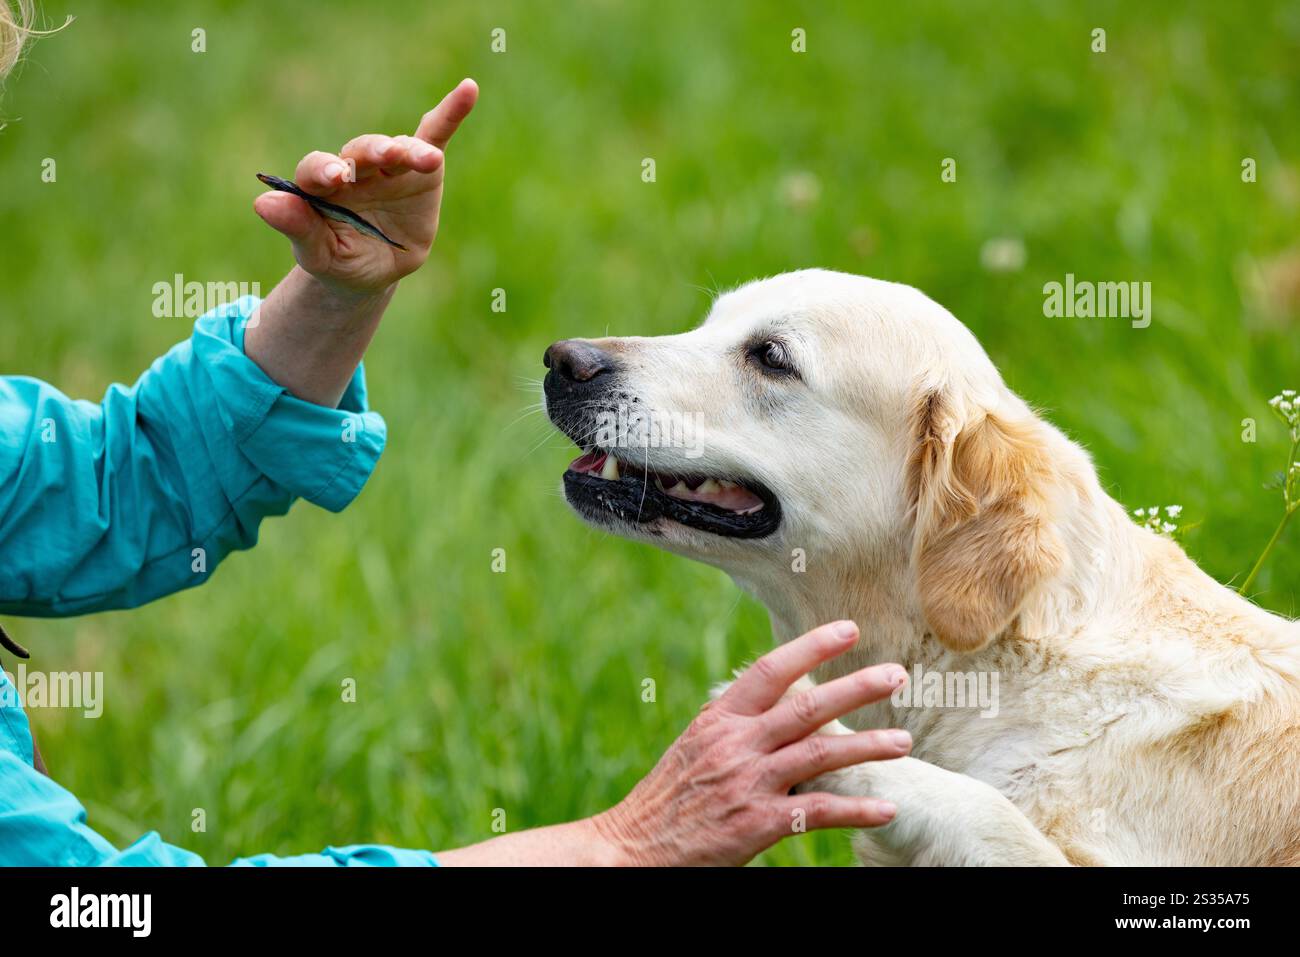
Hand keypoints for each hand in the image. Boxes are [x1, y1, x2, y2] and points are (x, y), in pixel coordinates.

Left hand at [253, 78, 477, 294]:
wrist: (369, 270)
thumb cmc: (340, 260)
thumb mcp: (320, 255)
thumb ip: (298, 229)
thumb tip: (262, 203)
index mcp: (322, 186)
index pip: (317, 169)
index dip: (325, 169)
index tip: (335, 178)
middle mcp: (354, 168)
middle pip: (360, 151)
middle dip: (372, 152)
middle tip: (382, 158)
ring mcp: (389, 167)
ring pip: (397, 148)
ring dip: (408, 149)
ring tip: (425, 159)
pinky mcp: (420, 170)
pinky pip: (435, 136)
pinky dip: (451, 113)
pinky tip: (468, 90)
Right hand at [591, 620, 910, 865]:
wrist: (632, 846)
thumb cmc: (668, 796)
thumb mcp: (695, 744)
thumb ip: (736, 722)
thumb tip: (778, 695)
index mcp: (719, 719)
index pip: (770, 671)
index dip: (812, 647)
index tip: (849, 630)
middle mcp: (736, 745)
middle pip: (807, 708)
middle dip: (857, 688)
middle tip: (897, 674)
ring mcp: (748, 784)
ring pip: (820, 755)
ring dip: (868, 746)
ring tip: (904, 741)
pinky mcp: (757, 824)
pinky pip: (818, 812)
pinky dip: (855, 810)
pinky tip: (886, 808)